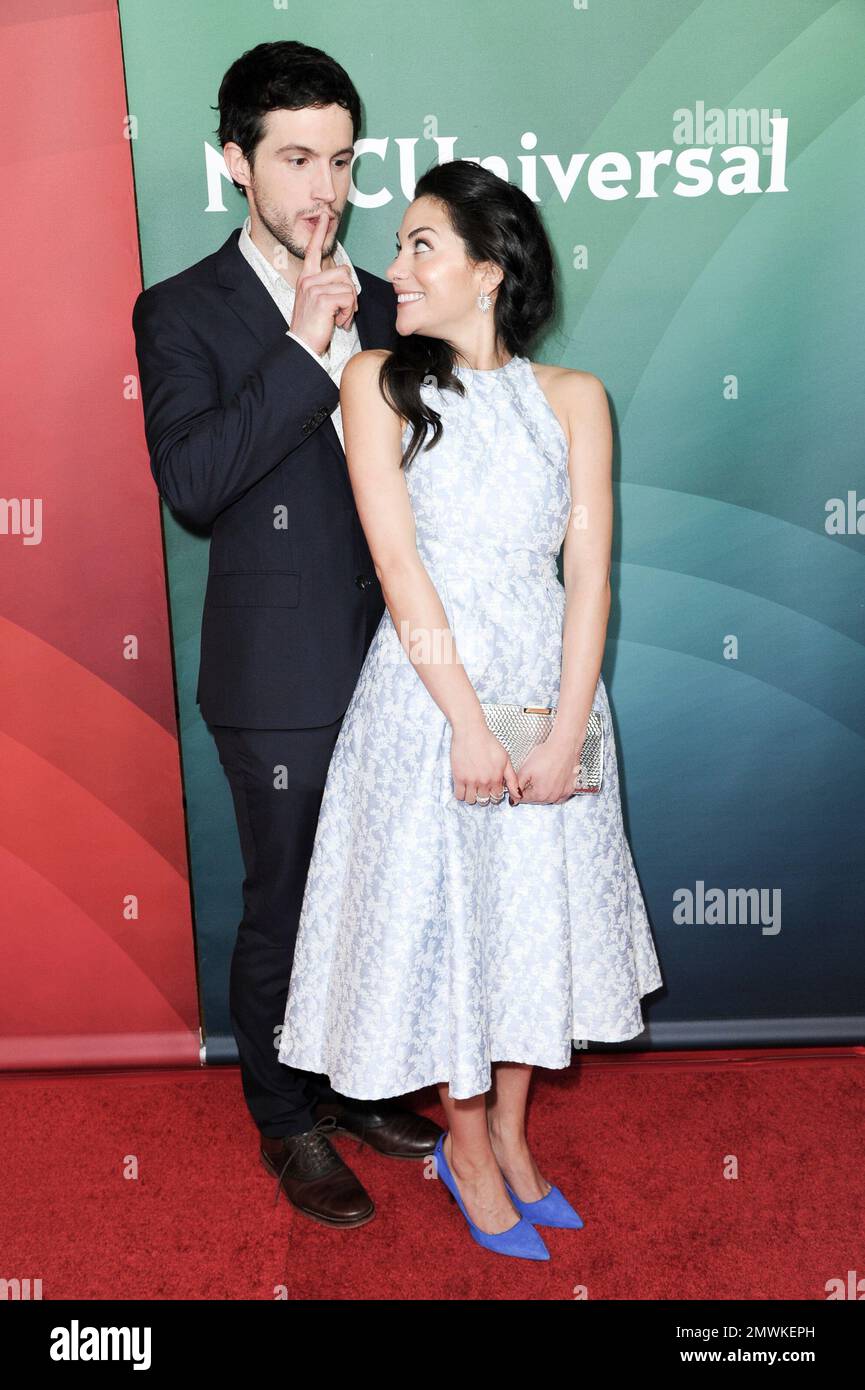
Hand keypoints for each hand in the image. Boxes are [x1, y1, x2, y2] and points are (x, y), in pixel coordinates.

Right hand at [290, 210, 356, 354]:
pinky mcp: (322, 299)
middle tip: (342, 311)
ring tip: (337, 318)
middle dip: (350, 294)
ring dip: (350, 306)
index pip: (313, 250)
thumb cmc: (312, 327)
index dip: (320, 232)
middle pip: (344, 272)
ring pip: (349, 287)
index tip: (324, 215)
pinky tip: (337, 322)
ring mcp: (314, 288)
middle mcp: (308, 279)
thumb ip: (328, 288)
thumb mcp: (317, 302)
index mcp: (306, 278)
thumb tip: (347, 284)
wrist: (302, 345)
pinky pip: (348, 298)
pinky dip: (348, 313)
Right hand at [451, 719, 521, 805]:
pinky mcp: (458, 777)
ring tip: (472, 786)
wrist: (471, 732)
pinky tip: (464, 786)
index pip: (497, 797)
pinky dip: (461, 794)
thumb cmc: (488, 742)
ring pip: (471, 800)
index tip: (491, 786)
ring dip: (472, 796)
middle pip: (484, 800)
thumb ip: (512, 779)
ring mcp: (470, 780)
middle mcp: (484, 782)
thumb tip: (518, 796)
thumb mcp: (505, 759)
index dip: (495, 793)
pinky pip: (459, 796)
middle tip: (481, 785)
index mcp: (496, 778)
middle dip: (484, 795)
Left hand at [512, 732, 582, 803]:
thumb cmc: (546, 755)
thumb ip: (517, 786)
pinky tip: (552, 781)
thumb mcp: (525, 770)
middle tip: (532, 775)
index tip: (522, 780)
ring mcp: (562, 794)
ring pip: (547, 798)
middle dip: (530, 790)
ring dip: (542, 790)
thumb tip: (514, 798)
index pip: (523, 798)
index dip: (519, 789)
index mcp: (540, 794)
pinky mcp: (570, 789)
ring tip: (543, 775)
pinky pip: (559, 796)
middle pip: (535, 799)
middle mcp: (552, 798)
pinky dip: (554, 791)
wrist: (564, 746)